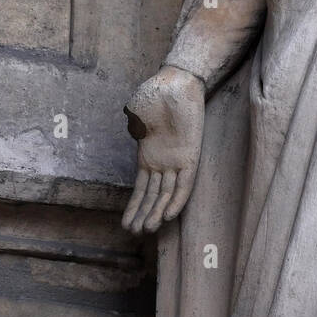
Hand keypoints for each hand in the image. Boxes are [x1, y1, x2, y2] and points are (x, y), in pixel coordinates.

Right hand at [121, 66, 204, 232]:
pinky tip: (167, 217)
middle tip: (133, 234)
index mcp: (148, 155)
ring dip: (155, 213)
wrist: (177, 82)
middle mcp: (163, 162)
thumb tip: (132, 135)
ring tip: (146, 231)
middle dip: (142, 215)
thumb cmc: (155, 94)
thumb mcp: (136, 115)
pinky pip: (185, 183)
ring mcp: (176, 160)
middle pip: (152, 196)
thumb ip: (132, 131)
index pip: (141, 188)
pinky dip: (176, 200)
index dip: (134, 206)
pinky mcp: (191, 156)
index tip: (125, 223)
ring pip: (166, 194)